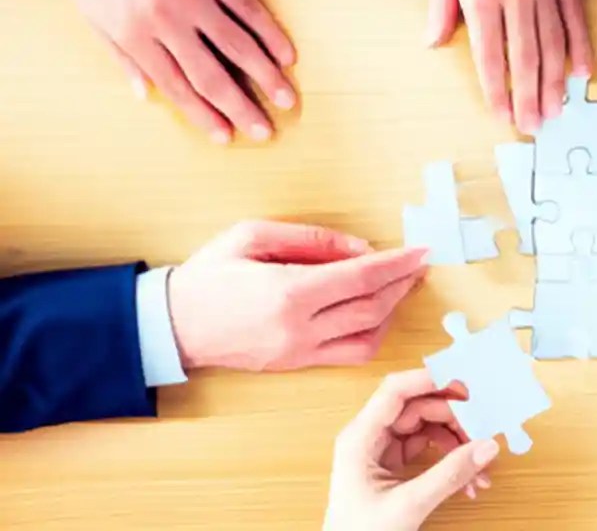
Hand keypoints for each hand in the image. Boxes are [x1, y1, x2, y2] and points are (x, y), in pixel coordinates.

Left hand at [53, 0, 296, 143]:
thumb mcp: (95, 17)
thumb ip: (124, 58)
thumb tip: (144, 95)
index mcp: (137, 36)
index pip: (178, 87)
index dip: (204, 116)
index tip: (227, 137)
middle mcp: (168, 21)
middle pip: (213, 75)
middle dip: (242, 108)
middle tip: (265, 131)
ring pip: (238, 45)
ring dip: (267, 76)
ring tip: (287, 99)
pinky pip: (248, 8)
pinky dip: (270, 34)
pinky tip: (286, 55)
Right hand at [167, 221, 428, 370]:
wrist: (170, 324)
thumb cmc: (208, 275)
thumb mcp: (253, 236)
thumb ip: (311, 240)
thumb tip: (360, 248)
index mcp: (287, 292)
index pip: (360, 278)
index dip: (397, 264)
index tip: (422, 251)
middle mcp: (298, 328)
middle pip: (372, 308)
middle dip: (402, 284)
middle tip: (419, 264)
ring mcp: (299, 352)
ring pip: (367, 336)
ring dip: (393, 310)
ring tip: (402, 284)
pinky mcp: (297, 365)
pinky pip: (350, 354)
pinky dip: (372, 333)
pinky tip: (377, 311)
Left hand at [324, 368, 498, 530]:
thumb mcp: (408, 505)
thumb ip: (449, 474)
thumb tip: (485, 447)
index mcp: (360, 437)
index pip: (396, 391)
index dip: (430, 381)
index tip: (464, 386)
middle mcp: (369, 436)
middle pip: (418, 407)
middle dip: (453, 419)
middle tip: (482, 430)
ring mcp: (381, 450)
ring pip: (426, 427)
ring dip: (456, 441)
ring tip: (478, 464)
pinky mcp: (392, 464)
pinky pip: (427, 447)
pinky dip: (450, 458)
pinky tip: (468, 478)